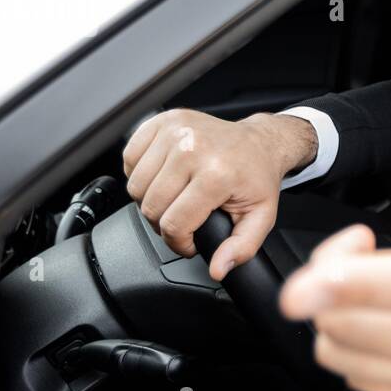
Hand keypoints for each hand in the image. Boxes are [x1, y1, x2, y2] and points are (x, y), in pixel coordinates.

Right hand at [122, 109, 316, 279]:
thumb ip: (241, 248)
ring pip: (135, 186)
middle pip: (150, 206)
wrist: (259, 142)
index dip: (179, 242)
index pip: (174, 224)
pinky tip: (163, 177)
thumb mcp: (260, 217)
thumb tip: (218, 269)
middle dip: (163, 223)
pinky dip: (140, 173)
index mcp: (216, 173)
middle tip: (183, 219)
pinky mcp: (161, 121)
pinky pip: (129, 158)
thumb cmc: (256, 178)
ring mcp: (174, 131)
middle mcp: (192, 149)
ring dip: (149, 199)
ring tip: (174, 198)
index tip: (190, 241)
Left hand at [279, 166, 390, 390]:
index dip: (360, 283)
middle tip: (350, 245)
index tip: (310, 282)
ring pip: (349, 353)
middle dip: (329, 284)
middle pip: (366, 326)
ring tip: (361, 275)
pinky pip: (358, 375)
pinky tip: (371, 308)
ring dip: (335, 310)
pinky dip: (347, 340)